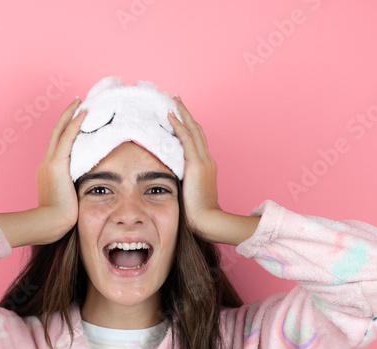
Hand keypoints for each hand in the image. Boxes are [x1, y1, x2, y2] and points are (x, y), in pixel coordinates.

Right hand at [34, 97, 88, 243]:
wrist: (49, 224)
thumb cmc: (58, 219)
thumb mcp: (66, 202)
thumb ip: (73, 192)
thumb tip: (85, 192)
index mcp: (47, 173)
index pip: (57, 147)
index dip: (65, 132)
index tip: (74, 122)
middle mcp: (46, 164)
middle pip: (55, 134)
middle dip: (66, 117)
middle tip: (76, 103)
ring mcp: (50, 163)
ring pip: (60, 132)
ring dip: (70, 115)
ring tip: (80, 102)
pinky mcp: (56, 165)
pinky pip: (67, 139)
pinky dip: (75, 125)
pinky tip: (83, 114)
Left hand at [166, 96, 223, 240]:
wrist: (208, 220)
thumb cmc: (197, 214)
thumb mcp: (189, 194)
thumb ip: (182, 184)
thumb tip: (167, 182)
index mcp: (206, 167)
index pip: (197, 142)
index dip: (189, 127)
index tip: (179, 116)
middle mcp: (207, 160)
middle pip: (197, 131)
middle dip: (186, 114)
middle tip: (176, 99)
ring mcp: (203, 161)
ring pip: (193, 130)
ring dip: (183, 114)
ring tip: (173, 100)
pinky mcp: (197, 165)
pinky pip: (186, 140)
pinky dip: (179, 126)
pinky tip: (170, 116)